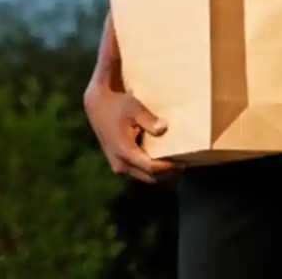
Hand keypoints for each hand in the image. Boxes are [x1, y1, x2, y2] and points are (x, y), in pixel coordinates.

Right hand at [83, 21, 179, 183]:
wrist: (97, 105)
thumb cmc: (118, 104)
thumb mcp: (134, 108)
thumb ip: (149, 120)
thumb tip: (163, 128)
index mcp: (125, 151)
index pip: (150, 167)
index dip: (168, 167)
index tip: (183, 162)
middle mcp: (120, 163)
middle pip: (149, 177)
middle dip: (167, 173)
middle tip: (184, 164)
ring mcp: (118, 165)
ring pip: (143, 176)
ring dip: (159, 173)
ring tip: (176, 162)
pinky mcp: (118, 161)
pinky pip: (137, 171)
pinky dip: (150, 169)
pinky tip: (162, 158)